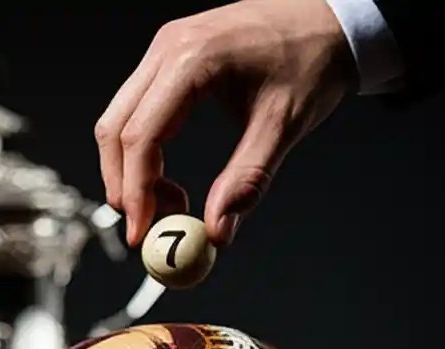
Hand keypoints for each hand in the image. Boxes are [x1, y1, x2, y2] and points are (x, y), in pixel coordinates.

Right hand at [94, 0, 357, 246]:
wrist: (328, 18)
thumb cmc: (312, 59)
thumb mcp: (283, 125)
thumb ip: (247, 180)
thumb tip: (217, 231)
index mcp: (194, 59)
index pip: (142, 136)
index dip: (136, 191)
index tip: (142, 231)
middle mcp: (168, 49)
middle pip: (116, 129)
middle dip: (124, 184)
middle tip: (146, 226)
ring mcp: (164, 50)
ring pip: (119, 120)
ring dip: (130, 169)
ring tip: (167, 202)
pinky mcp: (168, 57)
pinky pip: (136, 109)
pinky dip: (141, 149)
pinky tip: (165, 173)